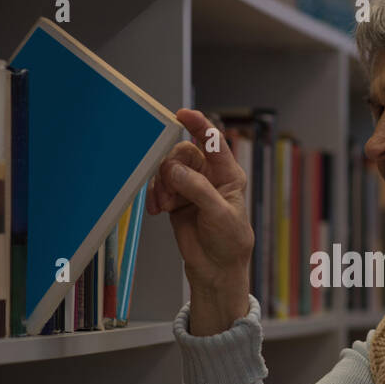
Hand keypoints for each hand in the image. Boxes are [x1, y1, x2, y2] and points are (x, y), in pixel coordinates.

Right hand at [147, 108, 253, 333]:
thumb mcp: (218, 213)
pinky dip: (156, 196)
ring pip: (168, 170)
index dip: (198, 125)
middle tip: (168, 188)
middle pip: (182, 154)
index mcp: (228, 174)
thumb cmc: (228, 241)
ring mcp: (192, 187)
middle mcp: (209, 176)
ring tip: (165, 205)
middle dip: (171, 168)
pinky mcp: (176, 199)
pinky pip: (160, 186)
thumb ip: (197, 188)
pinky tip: (158, 210)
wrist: (215, 269)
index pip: (213, 141)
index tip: (181, 115)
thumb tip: (174, 170)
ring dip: (162, 185)